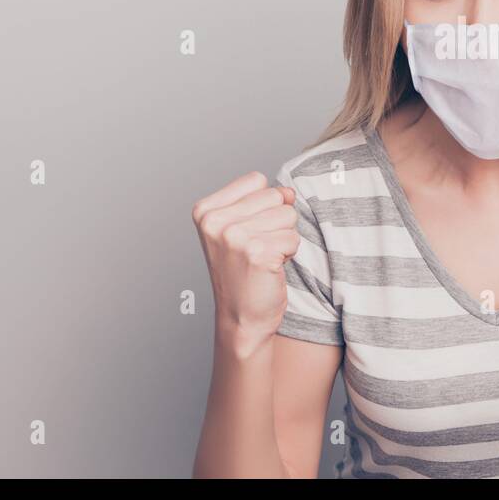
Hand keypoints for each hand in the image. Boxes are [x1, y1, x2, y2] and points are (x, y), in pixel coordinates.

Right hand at [192, 171, 301, 349]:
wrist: (240, 319)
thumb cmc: (242, 272)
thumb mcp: (240, 227)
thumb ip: (263, 200)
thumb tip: (289, 192)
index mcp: (205, 210)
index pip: (257, 180)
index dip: (262, 205)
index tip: (247, 232)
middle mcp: (215, 221)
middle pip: (275, 196)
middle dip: (276, 222)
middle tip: (257, 249)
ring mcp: (234, 237)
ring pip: (288, 215)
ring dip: (283, 239)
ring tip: (263, 257)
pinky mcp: (257, 253)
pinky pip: (293, 238)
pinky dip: (288, 254)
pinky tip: (269, 268)